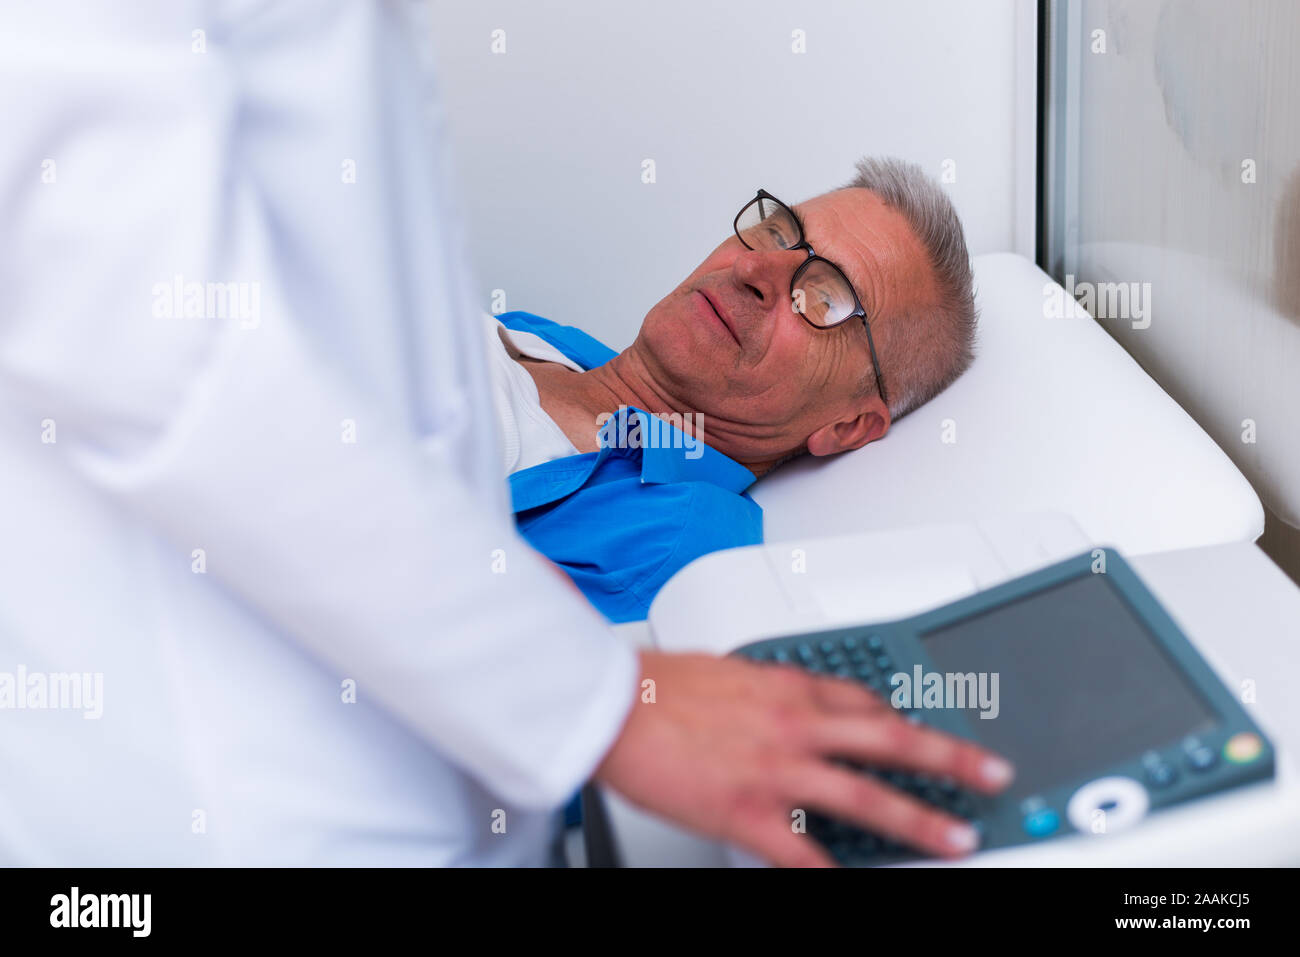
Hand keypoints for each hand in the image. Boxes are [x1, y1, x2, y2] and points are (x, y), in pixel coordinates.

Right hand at [594, 650, 1013, 866]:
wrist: (612, 705)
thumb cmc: (656, 685)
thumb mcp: (725, 670)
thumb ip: (766, 691)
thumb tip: (783, 702)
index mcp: (787, 686)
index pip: (864, 701)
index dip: (904, 719)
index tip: (926, 730)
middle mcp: (795, 725)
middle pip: (890, 739)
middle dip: (949, 757)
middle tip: (990, 772)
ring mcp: (778, 771)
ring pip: (868, 795)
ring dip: (920, 819)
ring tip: (958, 836)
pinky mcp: (749, 813)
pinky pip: (805, 856)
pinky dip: (836, 876)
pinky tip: (860, 886)